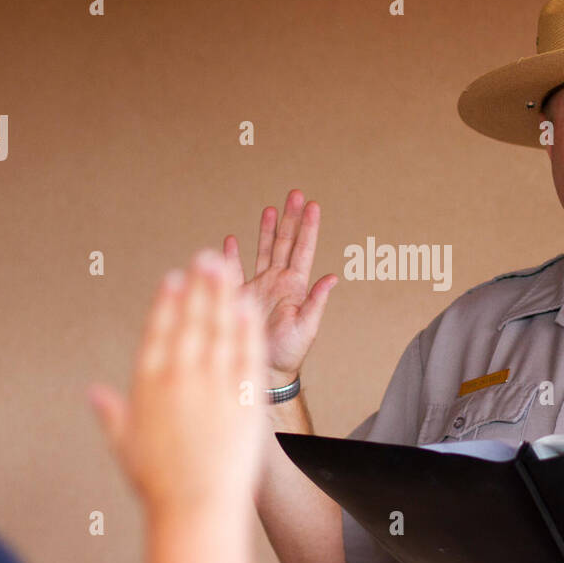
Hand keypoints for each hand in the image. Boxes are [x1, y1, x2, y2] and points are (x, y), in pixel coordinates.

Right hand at [88, 250, 266, 514]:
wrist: (197, 510)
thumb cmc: (161, 485)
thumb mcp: (127, 446)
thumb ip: (111, 414)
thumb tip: (94, 393)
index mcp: (148, 385)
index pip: (158, 331)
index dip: (167, 302)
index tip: (174, 279)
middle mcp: (180, 378)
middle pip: (191, 320)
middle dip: (200, 286)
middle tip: (207, 257)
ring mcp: (213, 385)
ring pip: (219, 328)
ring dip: (223, 295)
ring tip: (228, 269)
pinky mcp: (243, 398)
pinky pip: (246, 353)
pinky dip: (248, 327)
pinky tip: (250, 306)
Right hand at [223, 189, 336, 385]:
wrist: (265, 368)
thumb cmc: (289, 352)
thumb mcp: (306, 326)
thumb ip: (316, 301)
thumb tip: (333, 277)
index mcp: (295, 285)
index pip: (303, 249)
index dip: (308, 227)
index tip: (313, 205)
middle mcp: (278, 281)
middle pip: (285, 242)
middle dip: (290, 218)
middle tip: (295, 194)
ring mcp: (259, 286)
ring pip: (263, 250)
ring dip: (266, 230)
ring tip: (271, 209)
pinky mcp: (240, 295)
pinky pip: (235, 270)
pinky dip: (232, 255)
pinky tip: (231, 240)